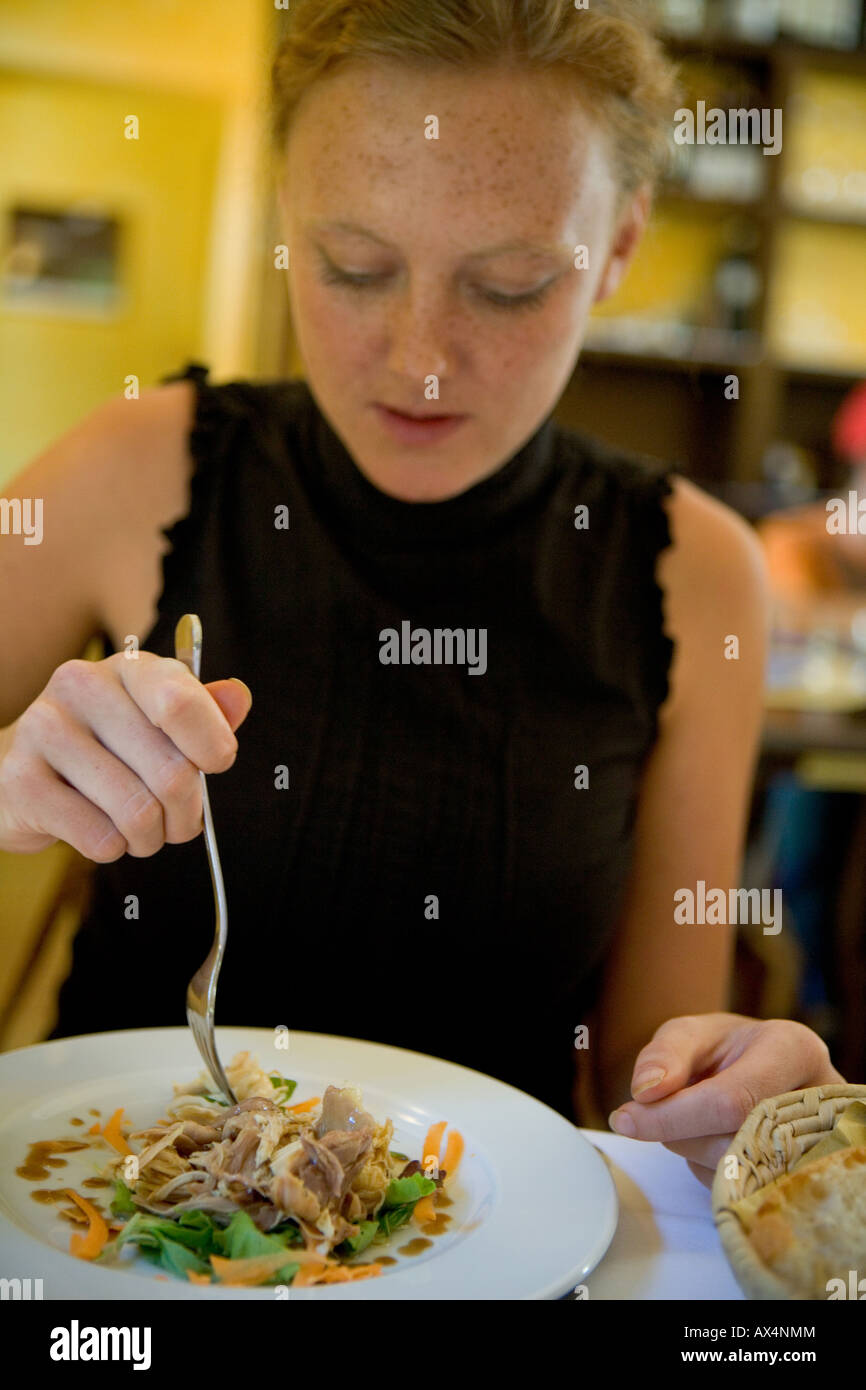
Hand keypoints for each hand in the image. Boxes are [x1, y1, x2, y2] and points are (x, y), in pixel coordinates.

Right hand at [0, 653, 251, 859]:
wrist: (23, 773)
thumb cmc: (106, 748)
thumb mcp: (158, 721)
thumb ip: (202, 711)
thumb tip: (239, 698)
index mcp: (128, 668)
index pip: (181, 702)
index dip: (213, 747)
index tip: (213, 765)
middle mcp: (82, 687)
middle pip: (171, 772)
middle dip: (185, 813)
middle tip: (177, 820)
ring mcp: (45, 730)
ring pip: (137, 812)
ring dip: (150, 837)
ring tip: (140, 830)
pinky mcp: (20, 781)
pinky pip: (100, 837)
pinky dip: (113, 848)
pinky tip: (100, 830)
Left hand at [607, 1013, 845, 1187]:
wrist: (762, 1072)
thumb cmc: (725, 1051)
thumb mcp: (691, 1034)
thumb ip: (664, 1055)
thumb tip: (645, 1091)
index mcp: (794, 1050)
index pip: (731, 1101)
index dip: (673, 1116)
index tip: (625, 1119)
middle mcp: (819, 1101)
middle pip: (734, 1142)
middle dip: (682, 1135)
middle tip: (656, 1116)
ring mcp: (818, 1146)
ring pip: (739, 1173)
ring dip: (694, 1154)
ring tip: (693, 1121)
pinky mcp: (804, 1178)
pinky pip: (744, 1191)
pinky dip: (711, 1171)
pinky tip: (714, 1142)